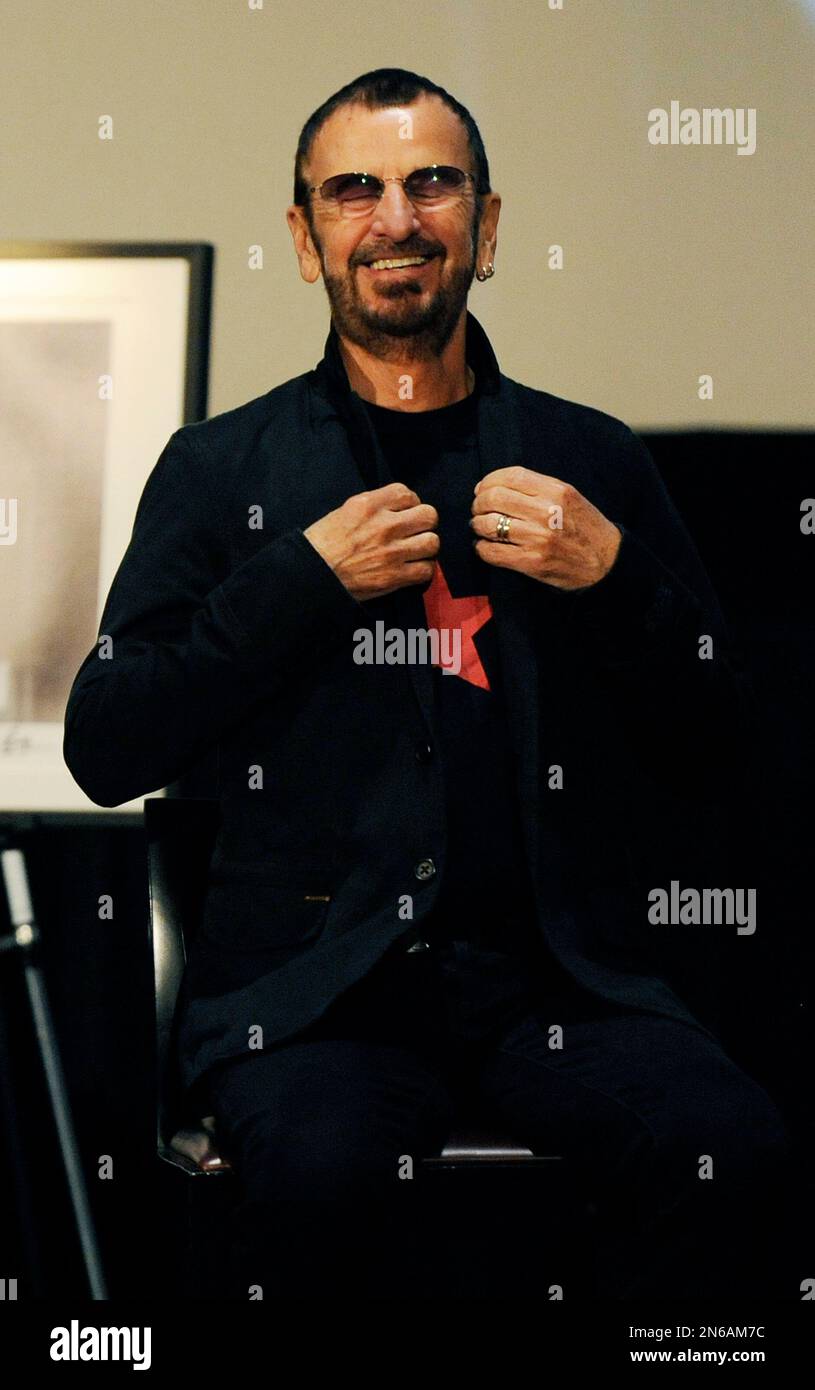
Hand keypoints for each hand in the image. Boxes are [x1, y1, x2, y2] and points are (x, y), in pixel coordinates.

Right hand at [304, 482, 438, 600]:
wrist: (311, 575)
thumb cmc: (322, 544)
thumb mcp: (344, 512)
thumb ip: (372, 507)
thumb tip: (394, 509)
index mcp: (368, 505)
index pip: (406, 493)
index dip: (410, 503)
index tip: (405, 512)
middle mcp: (384, 525)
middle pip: (429, 515)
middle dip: (424, 523)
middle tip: (414, 531)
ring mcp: (392, 552)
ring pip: (432, 542)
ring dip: (426, 547)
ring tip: (416, 551)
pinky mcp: (394, 577)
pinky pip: (426, 570)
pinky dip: (423, 570)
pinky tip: (413, 569)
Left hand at [470, 466, 621, 589]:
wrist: (607, 562)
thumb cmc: (585, 527)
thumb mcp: (569, 497)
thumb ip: (538, 488)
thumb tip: (494, 486)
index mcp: (557, 491)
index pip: (511, 476)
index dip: (489, 481)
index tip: (483, 488)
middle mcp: (546, 512)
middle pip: (494, 498)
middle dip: (479, 503)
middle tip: (478, 510)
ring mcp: (538, 538)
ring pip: (488, 525)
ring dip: (478, 526)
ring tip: (482, 528)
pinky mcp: (531, 562)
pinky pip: (491, 552)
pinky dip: (482, 548)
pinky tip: (486, 546)